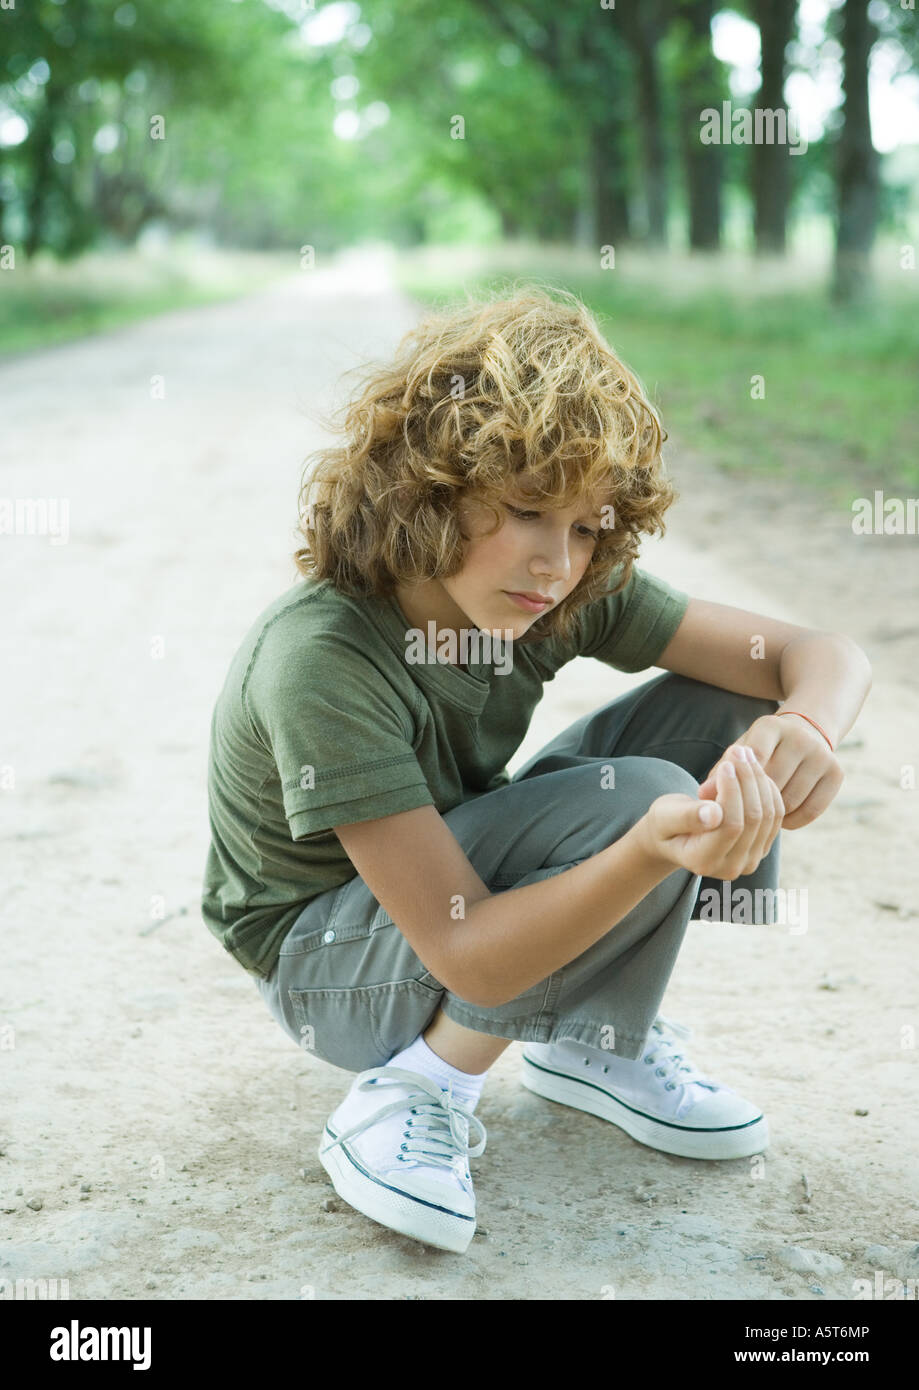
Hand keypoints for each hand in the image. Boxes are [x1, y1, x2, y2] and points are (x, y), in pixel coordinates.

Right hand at [639, 744, 783, 878]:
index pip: (731, 825)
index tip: (725, 764)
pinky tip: (753, 771)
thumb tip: (713, 814)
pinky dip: (767, 789)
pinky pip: (776, 815)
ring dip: (760, 780)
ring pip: (769, 815)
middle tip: (739, 750)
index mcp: (704, 861)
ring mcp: (750, 860)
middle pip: (754, 819)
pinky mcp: (761, 847)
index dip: (732, 792)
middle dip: (748, 780)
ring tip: (745, 755)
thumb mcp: (665, 816)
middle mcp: (731, 867)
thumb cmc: (666, 821)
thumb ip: (686, 816)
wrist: (675, 834)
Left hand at [698, 713, 844, 829]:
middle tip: (741, 816)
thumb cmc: (761, 749)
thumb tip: (703, 796)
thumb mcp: (740, 752)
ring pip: (790, 800)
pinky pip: (811, 810)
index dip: (739, 784)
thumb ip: (721, 773)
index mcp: (770, 726)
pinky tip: (779, 820)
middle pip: (772, 783)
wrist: (806, 732)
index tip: (726, 802)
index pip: (753, 758)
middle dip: (753, 803)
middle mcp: (800, 737)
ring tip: (758, 818)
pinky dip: (792, 821)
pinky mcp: (837, 773)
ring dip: (771, 815)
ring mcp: (822, 755)